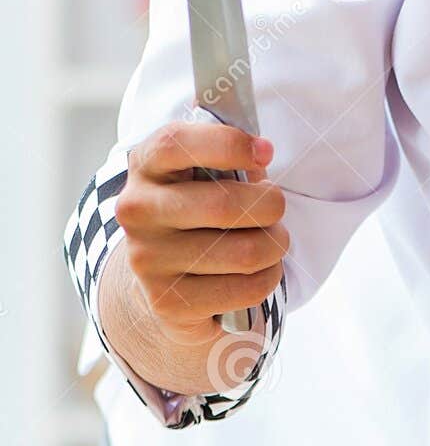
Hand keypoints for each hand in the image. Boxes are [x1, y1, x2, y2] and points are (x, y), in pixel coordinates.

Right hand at [113, 120, 288, 342]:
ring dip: (275, 245)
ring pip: (246, 252)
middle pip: (226, 205)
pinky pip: (246, 289)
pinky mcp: (168, 301)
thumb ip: (226, 156)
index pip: (177, 144)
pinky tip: (257, 271)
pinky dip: (268, 277)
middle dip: (272, 205)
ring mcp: (148, 259)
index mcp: (146, 166)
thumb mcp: (200, 170)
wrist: (160, 272)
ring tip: (270, 240)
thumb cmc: (197, 205)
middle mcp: (138, 211)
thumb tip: (261, 155)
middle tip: (275, 208)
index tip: (265, 152)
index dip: (230, 144)